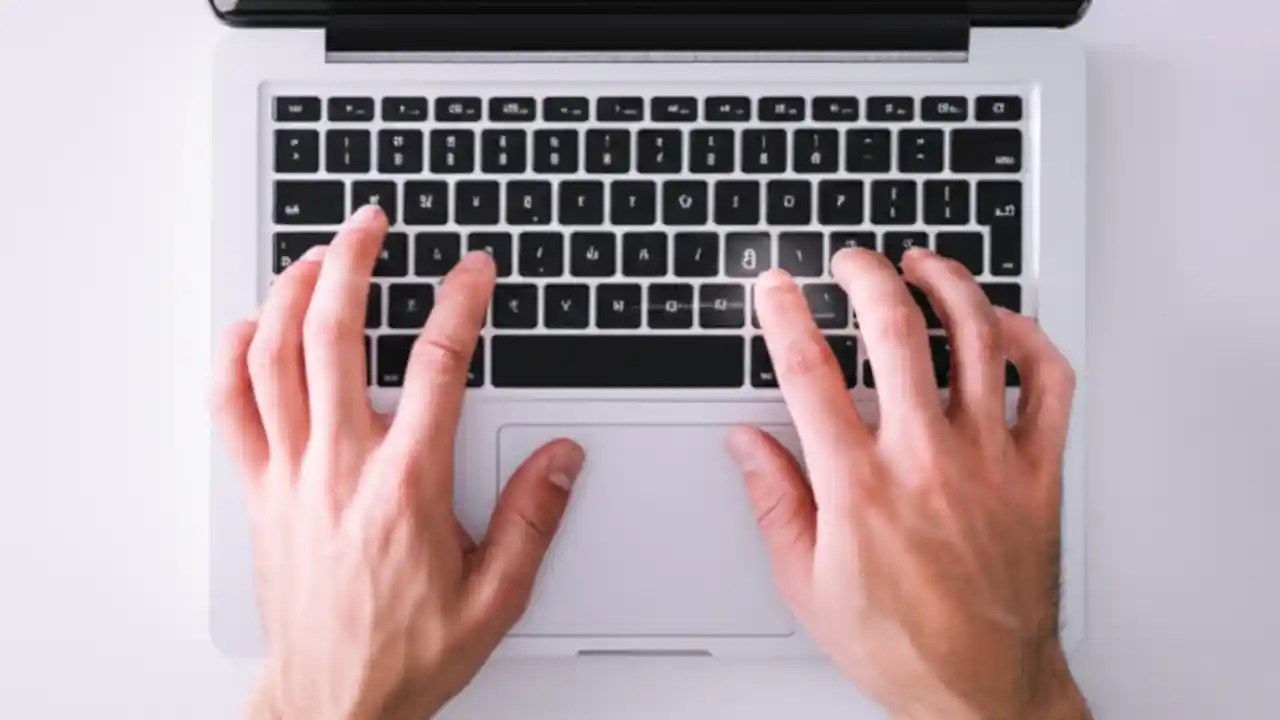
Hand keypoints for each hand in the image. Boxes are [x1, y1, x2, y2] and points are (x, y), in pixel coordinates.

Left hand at [213, 206, 583, 719]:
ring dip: (292, 294)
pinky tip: (250, 326)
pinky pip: (231, 409)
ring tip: (314, 254)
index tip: (473, 270)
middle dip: (351, 264)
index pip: (435, 367)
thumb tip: (561, 458)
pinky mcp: (261, 491)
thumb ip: (533, 519)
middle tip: (369, 224)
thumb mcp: (496, 597)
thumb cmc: (406, 651)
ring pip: (275, 359)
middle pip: (334, 337)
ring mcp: (291, 475)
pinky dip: (235, 357)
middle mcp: (341, 466)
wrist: (333, 701)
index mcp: (407, 485)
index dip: (459, 304)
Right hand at [731, 248, 1086, 719]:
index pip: (810, 372)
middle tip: (852, 260)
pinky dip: (1029, 339)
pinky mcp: (1037, 473)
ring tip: (922, 264)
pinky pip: (1047, 385)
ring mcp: (989, 461)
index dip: (786, 314)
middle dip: (867, 276)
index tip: (777, 286)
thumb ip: (774, 501)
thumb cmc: (900, 644)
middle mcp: (924, 461)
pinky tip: (1003, 323)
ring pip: (976, 341)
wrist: (982, 691)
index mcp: (858, 487)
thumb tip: (746, 444)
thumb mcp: (806, 582)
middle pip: (896, 332)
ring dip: (947, 285)